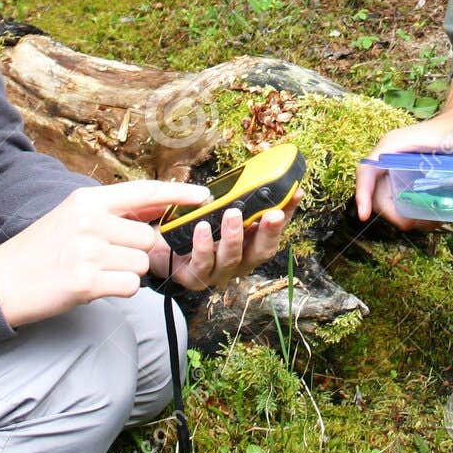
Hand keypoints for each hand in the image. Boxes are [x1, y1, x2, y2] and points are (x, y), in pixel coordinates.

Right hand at [0, 180, 209, 328]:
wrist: (3, 283)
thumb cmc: (42, 251)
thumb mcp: (75, 218)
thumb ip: (116, 213)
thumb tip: (160, 208)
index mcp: (88, 200)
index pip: (144, 191)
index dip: (177, 193)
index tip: (204, 195)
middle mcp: (89, 220)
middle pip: (146, 238)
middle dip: (136, 254)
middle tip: (105, 260)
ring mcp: (88, 250)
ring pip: (140, 264)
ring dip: (125, 274)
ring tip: (94, 272)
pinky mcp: (86, 281)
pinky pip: (130, 286)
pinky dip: (118, 290)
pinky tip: (92, 286)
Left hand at [150, 193, 301, 290]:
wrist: (158, 244)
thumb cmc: (193, 224)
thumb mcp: (219, 207)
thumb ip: (240, 197)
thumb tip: (262, 175)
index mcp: (249, 244)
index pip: (275, 229)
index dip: (288, 213)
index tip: (295, 194)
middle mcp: (239, 261)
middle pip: (261, 252)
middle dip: (269, 232)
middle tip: (271, 213)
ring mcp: (217, 272)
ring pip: (231, 258)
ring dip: (234, 236)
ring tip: (232, 214)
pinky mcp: (194, 277)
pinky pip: (201, 264)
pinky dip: (203, 246)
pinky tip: (201, 228)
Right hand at [354, 108, 452, 230]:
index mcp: (394, 145)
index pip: (368, 169)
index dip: (363, 192)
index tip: (363, 216)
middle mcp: (387, 154)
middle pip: (375, 191)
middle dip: (390, 213)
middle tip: (414, 224)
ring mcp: (391, 164)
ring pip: (383, 197)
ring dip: (398, 213)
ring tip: (425, 220)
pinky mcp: (398, 172)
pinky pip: (392, 195)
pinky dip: (403, 208)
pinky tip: (423, 214)